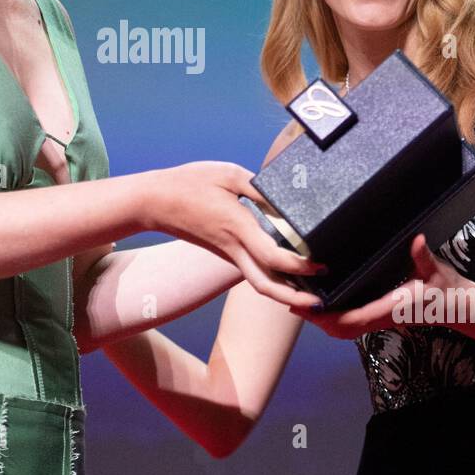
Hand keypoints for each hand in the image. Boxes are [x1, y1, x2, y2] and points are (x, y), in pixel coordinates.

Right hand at [148, 162, 324, 309]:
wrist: (154, 202)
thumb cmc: (189, 183)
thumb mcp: (229, 174)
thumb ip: (261, 188)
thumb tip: (287, 202)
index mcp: (238, 227)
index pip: (274, 257)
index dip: (300, 266)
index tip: (321, 264)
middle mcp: (234, 248)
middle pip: (267, 286)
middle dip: (294, 298)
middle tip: (319, 301)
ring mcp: (227, 253)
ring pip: (259, 282)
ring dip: (284, 293)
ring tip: (308, 293)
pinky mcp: (223, 252)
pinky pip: (251, 271)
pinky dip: (272, 278)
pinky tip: (285, 271)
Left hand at [289, 234, 466, 338]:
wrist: (460, 308)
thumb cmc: (447, 290)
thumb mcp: (436, 270)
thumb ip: (424, 257)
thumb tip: (417, 240)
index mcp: (391, 308)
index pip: (356, 318)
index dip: (331, 315)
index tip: (312, 306)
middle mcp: (382, 317)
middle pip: (342, 328)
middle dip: (318, 320)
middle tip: (293, 303)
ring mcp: (380, 319)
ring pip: (345, 328)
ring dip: (323, 320)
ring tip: (299, 303)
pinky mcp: (380, 316)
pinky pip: (352, 323)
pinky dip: (333, 318)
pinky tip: (321, 304)